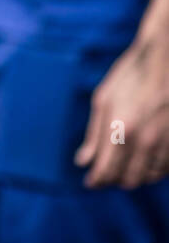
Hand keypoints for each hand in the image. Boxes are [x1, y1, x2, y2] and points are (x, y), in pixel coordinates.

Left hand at [75, 35, 168, 187]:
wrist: (167, 59)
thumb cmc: (132, 75)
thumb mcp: (104, 100)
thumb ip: (94, 135)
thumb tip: (83, 161)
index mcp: (121, 129)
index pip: (106, 172)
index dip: (96, 180)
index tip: (90, 182)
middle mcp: (146, 141)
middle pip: (129, 180)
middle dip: (114, 179)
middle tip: (106, 172)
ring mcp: (168, 143)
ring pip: (150, 176)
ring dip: (135, 175)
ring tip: (125, 164)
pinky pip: (166, 168)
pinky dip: (154, 168)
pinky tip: (145, 157)